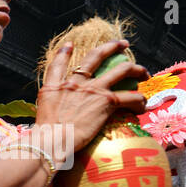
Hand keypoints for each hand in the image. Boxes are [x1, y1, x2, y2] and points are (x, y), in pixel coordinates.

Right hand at [36, 39, 148, 153]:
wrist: (51, 141)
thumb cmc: (44, 135)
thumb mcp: (40, 115)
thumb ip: (50, 108)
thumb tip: (53, 117)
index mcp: (54, 87)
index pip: (57, 64)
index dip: (63, 53)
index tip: (69, 45)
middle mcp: (75, 83)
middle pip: (96, 57)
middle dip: (112, 47)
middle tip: (123, 45)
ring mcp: (92, 90)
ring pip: (122, 70)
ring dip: (137, 70)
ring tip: (144, 74)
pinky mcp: (107, 102)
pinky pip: (131, 97)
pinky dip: (139, 101)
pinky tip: (142, 106)